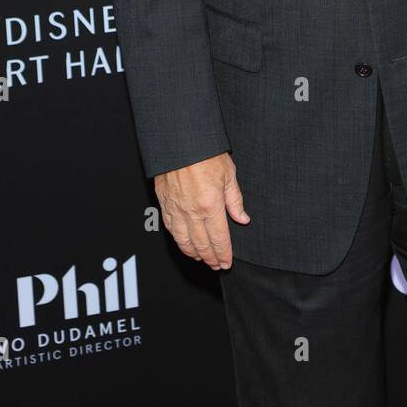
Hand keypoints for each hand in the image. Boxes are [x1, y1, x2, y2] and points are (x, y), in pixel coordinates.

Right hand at [154, 153, 249, 269]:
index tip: (227, 263)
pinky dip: (179, 241)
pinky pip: (171, 230)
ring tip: (202, 259)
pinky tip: (185, 244)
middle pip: (201, 244)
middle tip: (217, 266)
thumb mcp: (228, 175)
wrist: (179, 140)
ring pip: (184, 241)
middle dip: (210, 258)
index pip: (219, 239)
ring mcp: (176, 210)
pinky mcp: (164, 204)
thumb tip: (242, 219)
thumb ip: (235, 200)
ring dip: (194, 253)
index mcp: (211, 206)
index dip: (223, 254)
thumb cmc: (205, 153)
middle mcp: (192, 212)